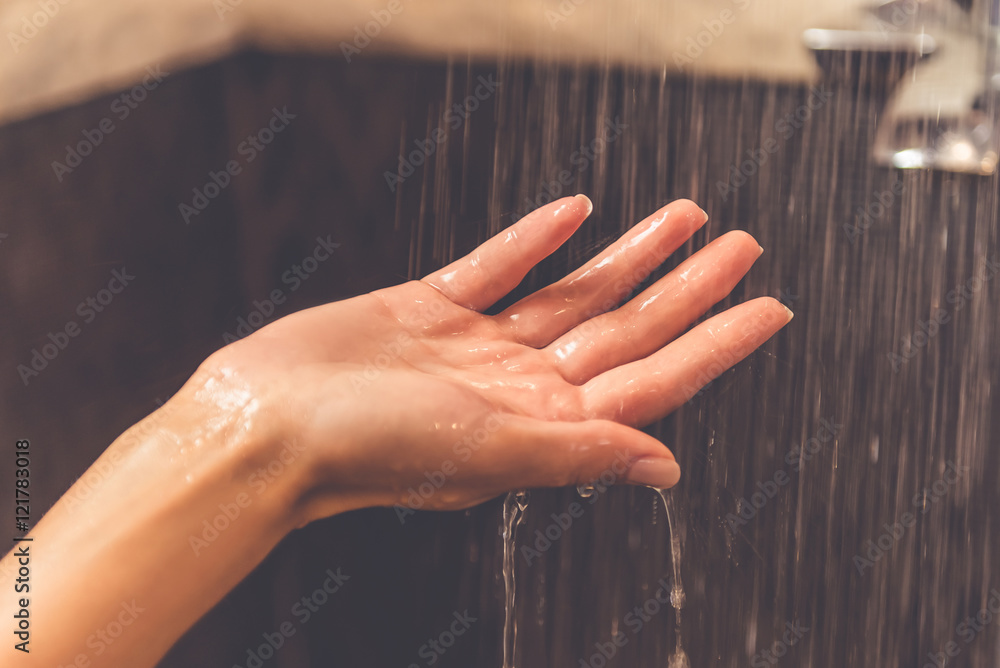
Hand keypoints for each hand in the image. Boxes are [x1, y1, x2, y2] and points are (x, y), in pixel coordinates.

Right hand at [198, 195, 790, 521]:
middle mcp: (518, 388)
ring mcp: (475, 348)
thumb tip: (666, 468)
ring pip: (571, 294)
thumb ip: (581, 454)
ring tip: (682, 217)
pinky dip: (534, 240)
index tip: (770, 308)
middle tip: (744, 245)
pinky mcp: (428, 311)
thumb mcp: (489, 452)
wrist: (266, 423)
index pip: (652, 381)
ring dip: (628, 256)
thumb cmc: (366, 449)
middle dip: (688, 288)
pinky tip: (572, 213)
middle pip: (625, 329)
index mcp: (541, 428)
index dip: (716, 345)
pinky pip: (496, 268)